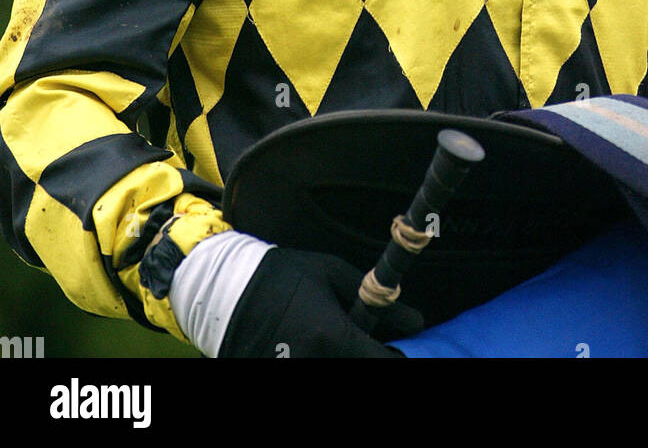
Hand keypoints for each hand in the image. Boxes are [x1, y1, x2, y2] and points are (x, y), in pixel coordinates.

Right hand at [217, 247, 423, 357]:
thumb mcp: (333, 274)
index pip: (382, 363)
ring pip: (338, 376)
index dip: (396, 358)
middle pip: (363, 372)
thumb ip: (377, 299)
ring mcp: (293, 373)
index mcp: (331, 335)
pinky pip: (313, 375)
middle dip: (369, 359)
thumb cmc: (285, 274)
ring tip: (338, 342)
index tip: (398, 350)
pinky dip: (323, 362)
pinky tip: (319, 348)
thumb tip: (417, 321)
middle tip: (367, 343)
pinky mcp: (276, 375)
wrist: (228, 290)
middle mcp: (315, 363)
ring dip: (346, 359)